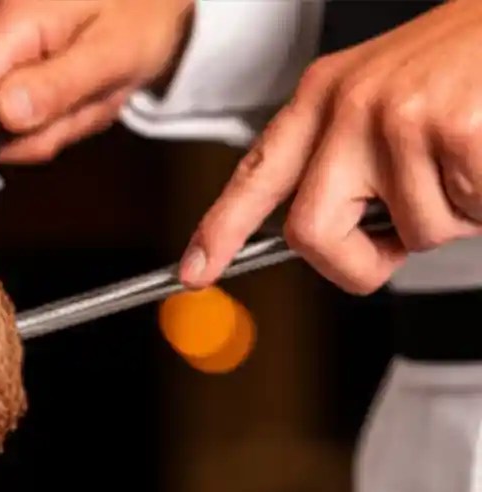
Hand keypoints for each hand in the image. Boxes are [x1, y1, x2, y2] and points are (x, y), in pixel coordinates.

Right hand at [0, 0, 193, 163]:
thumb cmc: (140, 13)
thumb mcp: (113, 54)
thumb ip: (58, 86)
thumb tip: (5, 114)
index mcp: (12, 22)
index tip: (26, 143)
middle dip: (40, 128)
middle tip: (89, 103)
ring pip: (4, 119)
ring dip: (54, 121)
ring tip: (91, 91)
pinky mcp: (1, 59)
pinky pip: (15, 109)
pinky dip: (54, 111)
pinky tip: (79, 86)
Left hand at [180, 0, 481, 294]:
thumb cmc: (469, 62)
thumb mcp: (386, 97)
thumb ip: (347, 161)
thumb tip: (341, 236)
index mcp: (324, 95)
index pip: (255, 173)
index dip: (219, 231)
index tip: (193, 272)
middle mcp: (348, 105)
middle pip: (309, 230)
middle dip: (356, 263)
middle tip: (395, 247)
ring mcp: (397, 118)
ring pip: (412, 232)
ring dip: (452, 216)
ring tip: (468, 158)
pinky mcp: (453, 131)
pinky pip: (465, 214)